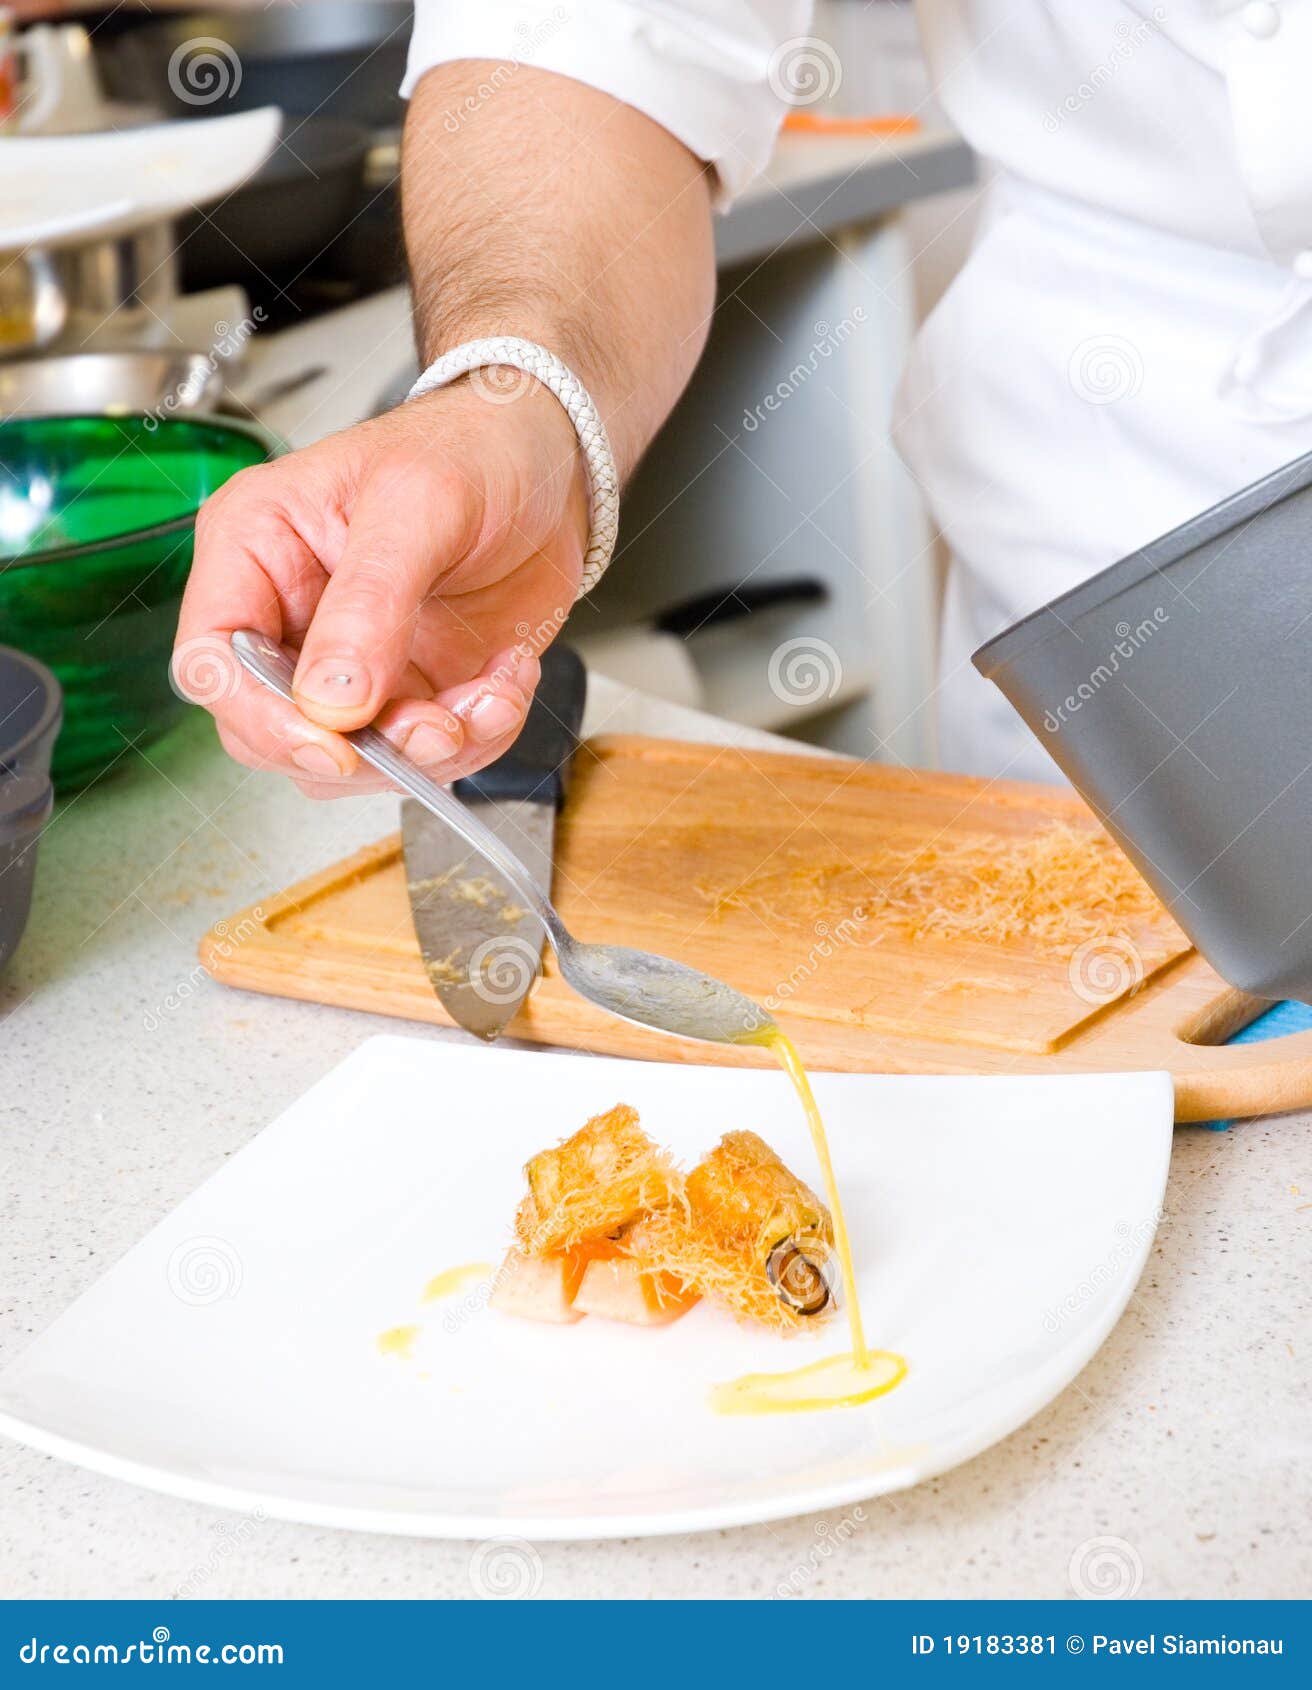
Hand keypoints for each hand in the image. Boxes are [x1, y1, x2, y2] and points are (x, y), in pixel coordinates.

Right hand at [173, 381, 586, 796]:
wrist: (546, 460)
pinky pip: (426, 756)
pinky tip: (506, 679)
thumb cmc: (470, 447)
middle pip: (275, 731)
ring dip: (432, 749)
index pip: (212, 659)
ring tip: (492, 690)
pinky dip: (477, 735)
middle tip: (436, 725)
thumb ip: (370, 605)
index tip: (334, 744)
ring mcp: (351, 664)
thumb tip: (330, 702)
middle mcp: (290, 616)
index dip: (261, 717)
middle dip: (363, 749)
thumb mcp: (418, 506)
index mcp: (255, 549)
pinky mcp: (409, 691)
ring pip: (354, 760)